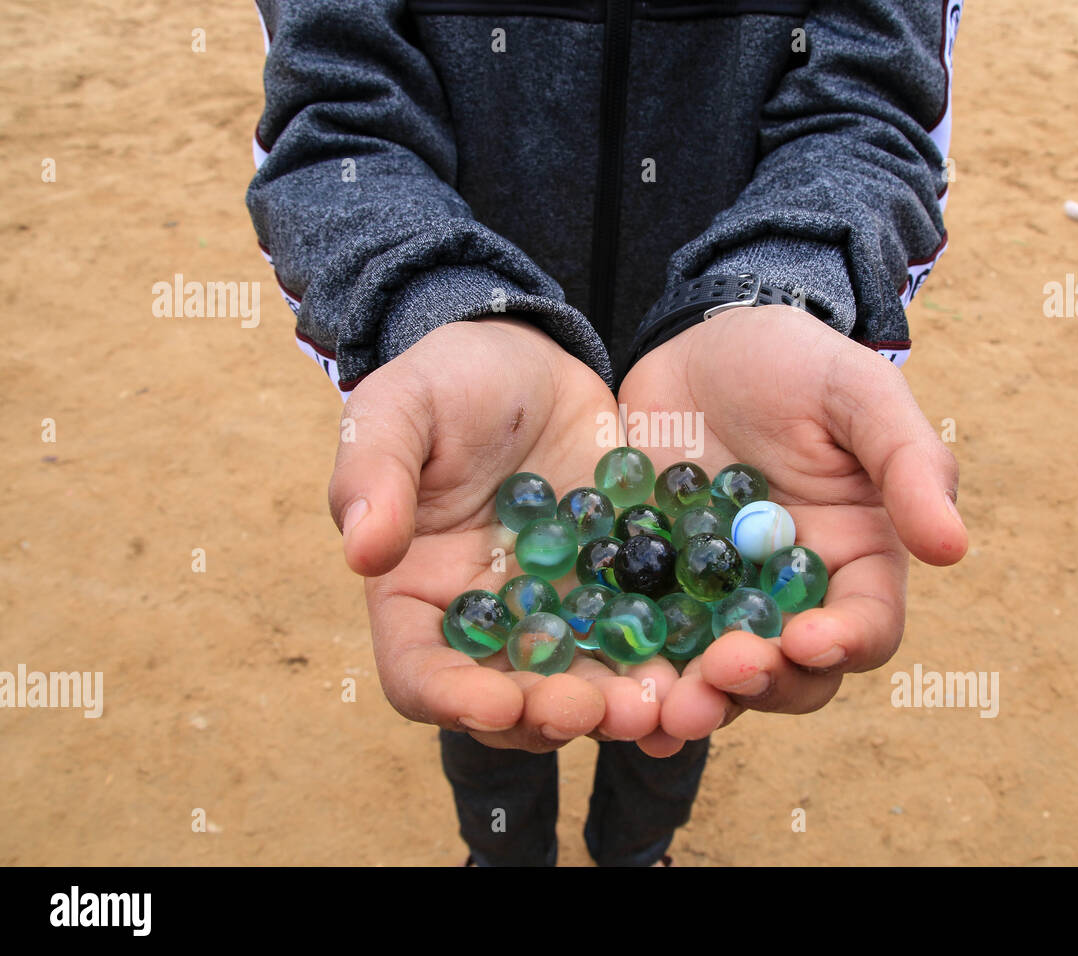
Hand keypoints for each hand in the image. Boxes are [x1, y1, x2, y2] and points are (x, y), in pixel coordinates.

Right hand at [329, 318, 682, 754]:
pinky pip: (645, 639)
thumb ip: (375, 473)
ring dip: (621, 705)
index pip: (420, 673)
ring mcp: (560, 612)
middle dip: (553, 715)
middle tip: (600, 708)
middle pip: (512, 701)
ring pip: (586, 684)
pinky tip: (708, 667)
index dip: (453, 698)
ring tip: (660, 702)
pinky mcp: (621, 590)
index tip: (496, 701)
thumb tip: (362, 551)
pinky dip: (674, 662)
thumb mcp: (401, 408)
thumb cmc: (448, 382)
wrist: (532, 359)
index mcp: (419, 596)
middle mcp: (491, 622)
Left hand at [617, 305, 966, 737]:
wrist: (698, 345)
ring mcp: (719, 602)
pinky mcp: (655, 594)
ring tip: (668, 708)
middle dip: (762, 683)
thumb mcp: (857, 394)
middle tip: (724, 672)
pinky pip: (648, 647)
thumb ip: (908, 461)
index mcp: (855, 558)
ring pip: (717, 678)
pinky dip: (634, 680)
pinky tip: (609, 699)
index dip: (844, 641)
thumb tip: (953, 548)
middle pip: (792, 672)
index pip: (867, 624)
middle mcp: (790, 596)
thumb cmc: (795, 363)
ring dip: (698, 702)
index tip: (809, 639)